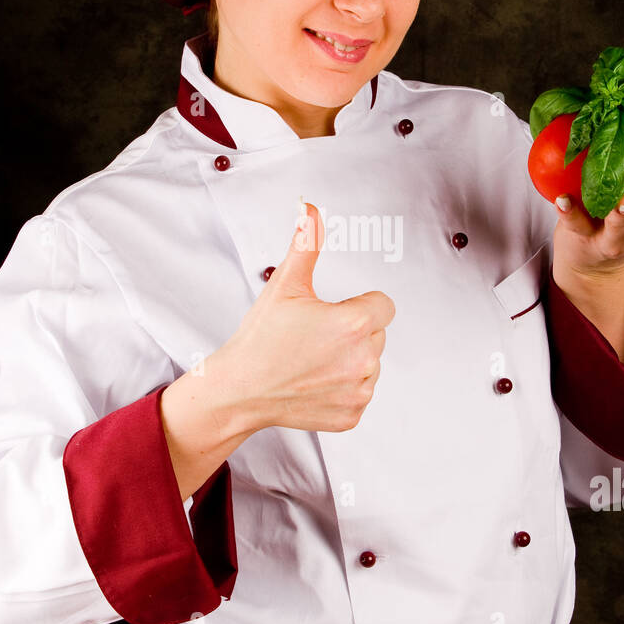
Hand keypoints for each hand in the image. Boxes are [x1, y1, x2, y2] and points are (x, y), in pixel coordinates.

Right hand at [219, 201, 395, 431]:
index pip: (384, 306)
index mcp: (355, 323)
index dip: (358, 306)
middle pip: (377, 335)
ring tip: (311, 361)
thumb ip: (306, 243)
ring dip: (349, 360)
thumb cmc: (261, 338)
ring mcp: (359, 390)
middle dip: (352, 333)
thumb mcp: (284, 284)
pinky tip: (314, 383)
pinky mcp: (352, 414)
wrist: (239, 389)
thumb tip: (309, 208)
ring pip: (370, 364)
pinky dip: (342, 388)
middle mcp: (364, 359)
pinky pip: (360, 392)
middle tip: (313, 338)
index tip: (331, 314)